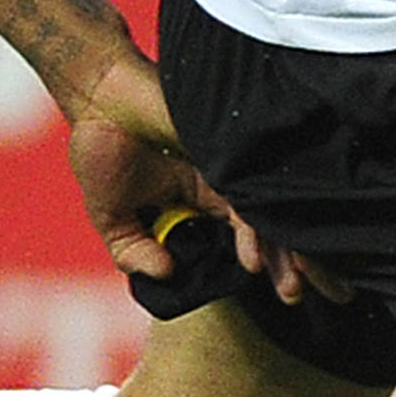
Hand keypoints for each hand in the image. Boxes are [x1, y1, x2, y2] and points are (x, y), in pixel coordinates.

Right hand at [65, 56, 339, 301]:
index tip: (284, 299)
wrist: (98, 98)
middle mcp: (221, 187)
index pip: (242, 241)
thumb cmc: (103, 149)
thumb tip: (166, 273)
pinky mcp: (220, 154)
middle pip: (266, 232)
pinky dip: (251, 230)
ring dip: (282, 256)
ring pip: (264, 217)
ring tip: (291, 290)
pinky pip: (244, 195)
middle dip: (289, 267)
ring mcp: (225, 169)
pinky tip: (252, 260)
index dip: (267, 268)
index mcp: (200, 203)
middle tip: (297, 298)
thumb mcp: (112, 218)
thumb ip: (133, 250)